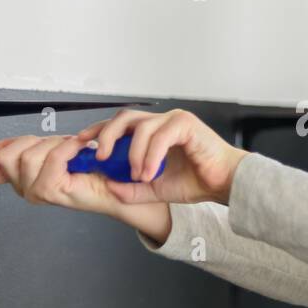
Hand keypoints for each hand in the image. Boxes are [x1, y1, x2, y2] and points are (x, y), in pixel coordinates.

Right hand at [0, 133, 128, 216]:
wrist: (113, 185)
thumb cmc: (88, 167)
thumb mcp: (50, 150)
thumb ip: (25, 148)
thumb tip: (0, 147)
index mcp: (20, 179)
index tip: (14, 142)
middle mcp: (24, 188)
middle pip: (7, 155)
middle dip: (34, 141)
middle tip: (57, 145)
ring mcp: (35, 192)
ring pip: (29, 156)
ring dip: (54, 144)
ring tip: (72, 150)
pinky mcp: (50, 190)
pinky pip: (52, 158)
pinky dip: (68, 148)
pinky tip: (79, 149)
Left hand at [73, 107, 247, 206]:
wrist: (225, 183)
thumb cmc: (198, 180)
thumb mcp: (156, 189)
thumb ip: (133, 188)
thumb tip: (110, 187)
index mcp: (154, 133)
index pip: (120, 125)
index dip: (99, 132)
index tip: (82, 143)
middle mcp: (162, 122)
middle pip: (124, 118)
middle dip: (107, 136)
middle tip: (100, 157)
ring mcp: (174, 120)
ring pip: (141, 127)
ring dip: (133, 154)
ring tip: (139, 176)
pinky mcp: (186, 124)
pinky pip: (160, 136)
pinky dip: (151, 155)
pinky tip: (151, 172)